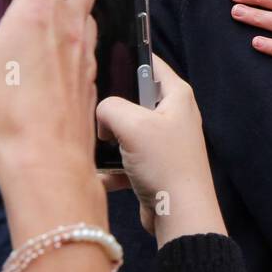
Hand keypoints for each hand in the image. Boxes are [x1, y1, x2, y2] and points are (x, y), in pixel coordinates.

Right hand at [0, 0, 96, 190]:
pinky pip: (85, 48)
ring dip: (70, 2)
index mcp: (41, 11)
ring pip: (87, 13)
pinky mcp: (89, 85)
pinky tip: (45, 56)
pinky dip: (70, 38)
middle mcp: (71, 28)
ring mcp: (85, 57)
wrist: (45, 168)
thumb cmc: (0, 115)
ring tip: (38, 10)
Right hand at [96, 55, 225, 245]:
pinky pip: (125, 158)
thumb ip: (109, 106)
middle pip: (132, 97)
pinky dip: (113, 167)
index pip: (149, 62)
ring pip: (125, 130)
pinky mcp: (154, 164)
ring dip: (109, 141)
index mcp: (176, 95)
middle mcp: (173, 114)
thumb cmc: (164, 163)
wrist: (179, 213)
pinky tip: (102, 176)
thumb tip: (102, 115)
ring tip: (95, 147)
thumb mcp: (131, 124)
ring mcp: (164, 140)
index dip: (126, 58)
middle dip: (111, 107)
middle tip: (92, 112)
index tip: (99, 60)